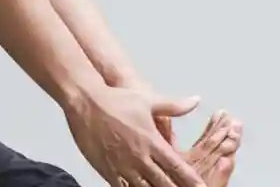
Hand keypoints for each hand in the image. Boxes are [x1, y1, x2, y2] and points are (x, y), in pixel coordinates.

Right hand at [63, 85, 204, 186]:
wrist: (85, 101)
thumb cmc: (116, 100)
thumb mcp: (148, 100)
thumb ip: (174, 106)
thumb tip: (195, 101)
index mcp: (153, 142)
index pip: (178, 167)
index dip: (192, 181)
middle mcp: (140, 157)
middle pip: (165, 183)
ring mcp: (123, 166)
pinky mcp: (107, 170)